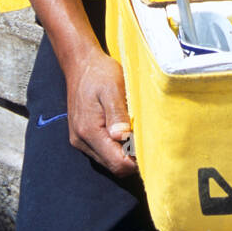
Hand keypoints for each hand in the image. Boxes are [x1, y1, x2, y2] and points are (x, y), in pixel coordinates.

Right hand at [65, 46, 137, 177]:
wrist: (80, 64)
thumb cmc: (99, 73)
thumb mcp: (113, 88)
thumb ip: (117, 114)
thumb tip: (123, 137)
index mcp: (89, 131)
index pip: (117, 163)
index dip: (136, 162)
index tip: (151, 149)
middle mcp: (81, 141)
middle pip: (113, 166)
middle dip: (132, 160)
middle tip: (148, 141)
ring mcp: (80, 140)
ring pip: (108, 161)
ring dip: (124, 153)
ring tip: (136, 134)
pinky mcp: (82, 137)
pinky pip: (102, 152)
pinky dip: (116, 147)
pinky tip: (125, 132)